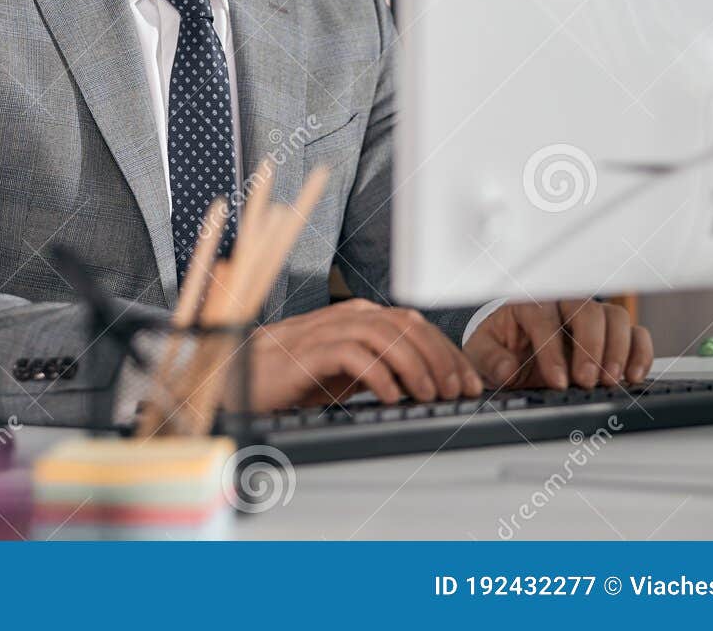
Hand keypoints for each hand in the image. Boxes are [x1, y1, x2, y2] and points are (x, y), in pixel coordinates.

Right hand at [249, 299, 482, 411]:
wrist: (242, 382)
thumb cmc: (296, 378)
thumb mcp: (350, 373)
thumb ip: (384, 367)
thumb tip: (431, 384)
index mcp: (359, 317)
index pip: (415, 323)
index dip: (448, 351)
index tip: (469, 382)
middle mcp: (346, 316)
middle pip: (405, 324)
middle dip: (439, 357)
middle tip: (456, 391)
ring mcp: (325, 331)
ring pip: (383, 334)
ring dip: (413, 365)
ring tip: (428, 395)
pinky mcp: (306, 352)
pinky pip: (351, 354)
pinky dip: (377, 374)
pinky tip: (391, 396)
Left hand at [464, 299, 652, 390]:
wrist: (512, 348)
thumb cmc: (499, 347)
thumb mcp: (481, 353)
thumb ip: (490, 359)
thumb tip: (508, 368)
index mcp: (526, 304)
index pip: (543, 319)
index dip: (552, 350)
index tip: (557, 381)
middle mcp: (562, 304)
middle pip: (585, 310)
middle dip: (590, 347)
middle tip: (587, 381)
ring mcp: (589, 316)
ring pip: (614, 317)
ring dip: (617, 349)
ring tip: (610, 381)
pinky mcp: (610, 331)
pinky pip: (635, 332)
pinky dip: (640, 352)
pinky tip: (634, 376)